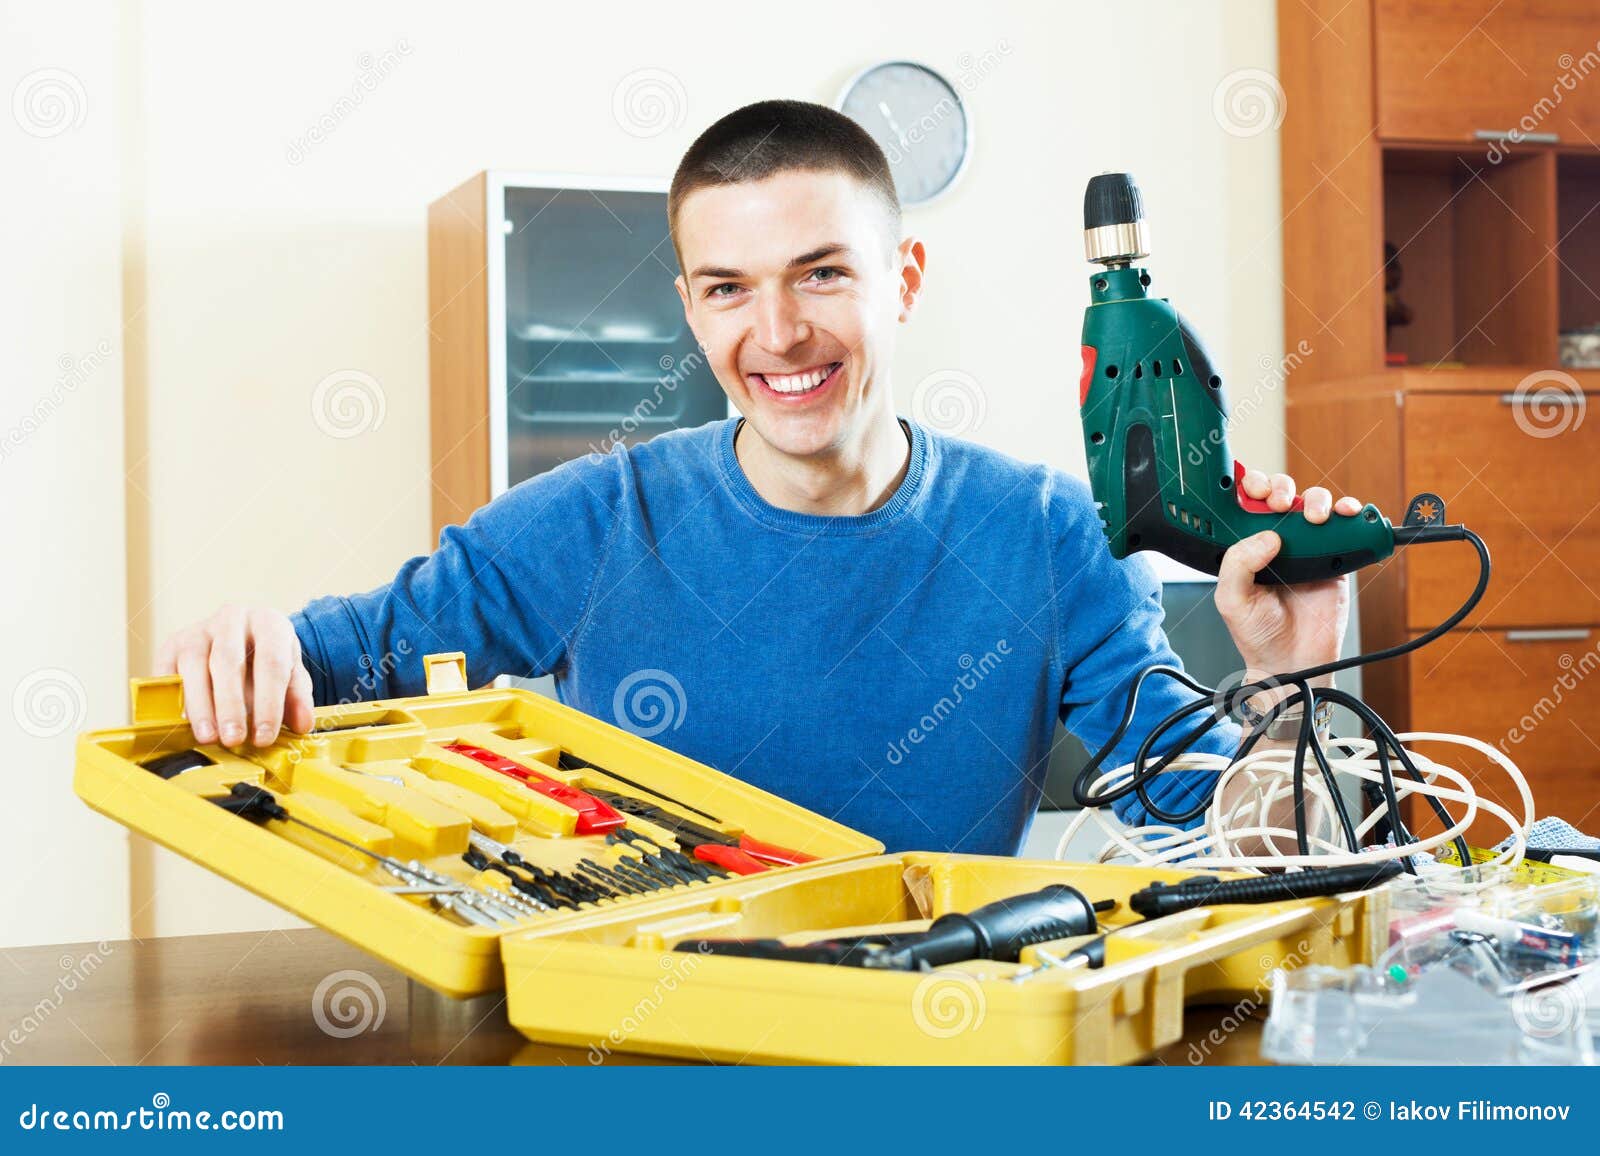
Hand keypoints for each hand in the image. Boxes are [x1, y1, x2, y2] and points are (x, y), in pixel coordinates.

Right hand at [154, 606, 313, 747]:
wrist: (241, 637)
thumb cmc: (268, 659)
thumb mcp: (291, 673)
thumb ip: (297, 698)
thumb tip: (302, 725)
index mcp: (269, 622)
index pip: (271, 663)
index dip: (269, 703)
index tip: (264, 737)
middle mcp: (233, 618)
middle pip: (228, 661)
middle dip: (231, 705)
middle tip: (233, 739)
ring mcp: (199, 629)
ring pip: (195, 664)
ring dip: (201, 705)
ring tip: (208, 737)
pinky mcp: (172, 643)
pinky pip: (168, 671)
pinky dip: (175, 697)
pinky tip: (184, 721)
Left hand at [1214, 471, 1358, 679]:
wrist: (1292, 663)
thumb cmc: (1257, 634)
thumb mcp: (1231, 599)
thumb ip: (1239, 564)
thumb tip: (1269, 536)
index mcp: (1247, 547)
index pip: (1248, 505)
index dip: (1251, 488)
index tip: (1254, 489)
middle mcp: (1277, 543)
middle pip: (1282, 496)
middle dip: (1281, 487)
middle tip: (1279, 501)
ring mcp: (1309, 550)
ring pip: (1315, 506)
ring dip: (1316, 499)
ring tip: (1314, 516)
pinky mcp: (1337, 561)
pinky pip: (1346, 529)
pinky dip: (1351, 514)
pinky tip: (1346, 514)